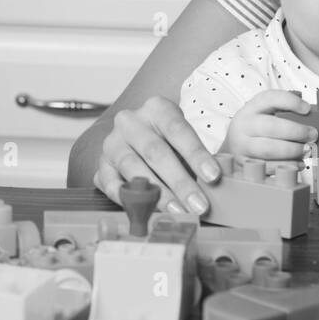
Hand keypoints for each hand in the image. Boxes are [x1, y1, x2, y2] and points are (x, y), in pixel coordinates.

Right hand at [95, 95, 221, 215]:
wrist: (135, 138)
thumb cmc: (168, 141)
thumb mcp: (184, 138)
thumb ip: (197, 157)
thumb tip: (217, 185)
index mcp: (156, 108)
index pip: (178, 130)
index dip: (197, 155)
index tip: (213, 177)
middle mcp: (130, 122)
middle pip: (156, 152)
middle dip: (180, 182)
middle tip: (199, 204)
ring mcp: (112, 144)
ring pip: (134, 169)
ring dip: (158, 194)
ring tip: (179, 211)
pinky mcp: (102, 166)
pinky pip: (112, 185)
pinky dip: (130, 199)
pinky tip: (147, 210)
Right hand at [222, 90, 315, 162]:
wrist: (233, 147)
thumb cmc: (257, 128)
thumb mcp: (265, 113)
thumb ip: (285, 111)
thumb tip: (313, 116)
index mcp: (251, 108)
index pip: (270, 98)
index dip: (291, 102)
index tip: (307, 109)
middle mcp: (244, 125)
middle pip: (270, 126)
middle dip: (296, 131)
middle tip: (313, 135)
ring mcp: (241, 146)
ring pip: (268, 149)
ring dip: (292, 151)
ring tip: (307, 150)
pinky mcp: (243, 165)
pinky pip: (267, 167)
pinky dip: (286, 166)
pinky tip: (298, 163)